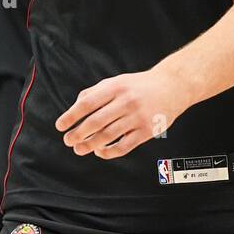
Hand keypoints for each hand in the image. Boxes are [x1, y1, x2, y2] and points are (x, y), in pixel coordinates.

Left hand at [55, 64, 194, 159]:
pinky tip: (100, 152)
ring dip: (90, 145)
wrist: (173, 86)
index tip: (60, 126)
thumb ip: (95, 92)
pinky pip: (123, 146)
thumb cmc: (140, 85)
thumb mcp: (117, 81)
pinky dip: (109, 152)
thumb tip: (75, 107)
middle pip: (95, 122)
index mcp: (116, 87)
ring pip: (108, 136)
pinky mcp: (146, 131)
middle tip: (68, 140)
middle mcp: (126, 102)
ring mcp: (137, 117)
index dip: (71, 116)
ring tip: (79, 149)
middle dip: (78, 134)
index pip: (87, 103)